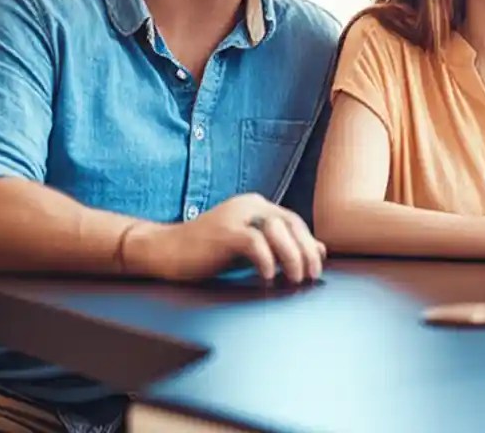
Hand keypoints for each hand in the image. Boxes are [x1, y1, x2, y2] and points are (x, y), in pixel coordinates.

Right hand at [125, 193, 325, 284]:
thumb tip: (321, 250)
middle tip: (310, 276)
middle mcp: (249, 205)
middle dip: (305, 252)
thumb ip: (280, 247)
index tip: (315, 268)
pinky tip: (268, 277)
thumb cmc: (208, 253)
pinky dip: (267, 261)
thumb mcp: (250, 249)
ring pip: (278, 231)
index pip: (294, 221)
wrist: (164, 252)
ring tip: (294, 279)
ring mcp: (236, 215)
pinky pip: (255, 243)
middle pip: (291, 224)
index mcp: (256, 205)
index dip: (309, 244)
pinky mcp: (224, 231)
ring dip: (292, 257)